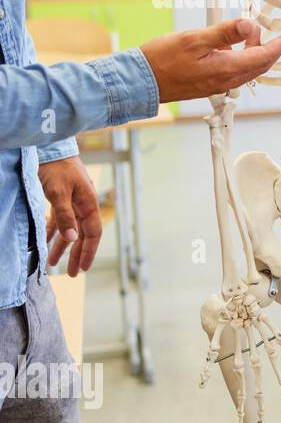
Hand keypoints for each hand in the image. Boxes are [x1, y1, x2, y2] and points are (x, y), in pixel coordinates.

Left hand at [38, 156, 100, 277]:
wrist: (50, 149)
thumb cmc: (57, 169)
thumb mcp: (59, 193)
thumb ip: (65, 216)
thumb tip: (71, 239)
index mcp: (89, 204)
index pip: (93, 234)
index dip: (89, 252)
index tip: (84, 268)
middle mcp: (83, 206)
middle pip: (82, 235)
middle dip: (76, 255)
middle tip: (73, 273)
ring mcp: (73, 203)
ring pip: (70, 230)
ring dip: (62, 246)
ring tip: (53, 262)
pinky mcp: (61, 200)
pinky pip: (60, 221)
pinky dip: (54, 232)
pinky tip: (46, 242)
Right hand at [139, 19, 280, 102]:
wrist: (140, 82)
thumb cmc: (162, 60)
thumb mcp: (194, 39)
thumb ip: (224, 32)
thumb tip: (249, 25)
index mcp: (227, 70)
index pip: (264, 57)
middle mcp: (227, 81)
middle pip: (260, 64)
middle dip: (268, 46)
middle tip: (263, 28)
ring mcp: (219, 85)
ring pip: (248, 68)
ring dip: (253, 51)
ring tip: (243, 33)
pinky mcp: (211, 84)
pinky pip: (236, 71)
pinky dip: (240, 57)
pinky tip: (229, 46)